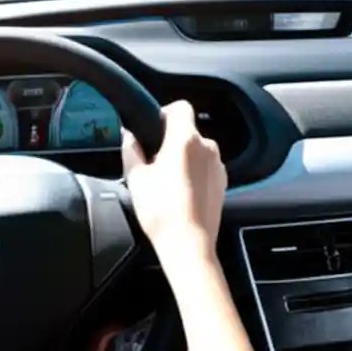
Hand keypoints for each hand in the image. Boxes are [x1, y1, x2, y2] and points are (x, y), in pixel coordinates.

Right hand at [122, 100, 225, 263]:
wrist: (188, 243)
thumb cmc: (161, 212)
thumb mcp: (136, 178)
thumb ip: (131, 150)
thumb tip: (129, 137)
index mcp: (184, 139)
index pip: (180, 107)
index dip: (165, 113)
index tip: (153, 129)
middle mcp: (206, 147)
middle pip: (188, 130)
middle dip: (171, 141)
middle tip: (153, 161)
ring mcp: (217, 165)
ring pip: (197, 150)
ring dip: (184, 158)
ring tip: (166, 181)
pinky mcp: (222, 182)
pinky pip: (205, 167)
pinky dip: (194, 172)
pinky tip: (181, 192)